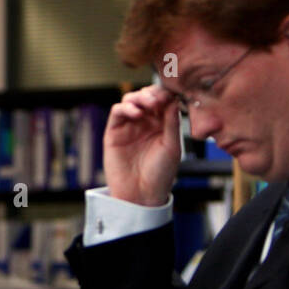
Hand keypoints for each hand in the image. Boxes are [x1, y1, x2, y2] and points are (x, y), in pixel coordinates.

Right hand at [103, 84, 180, 205]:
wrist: (141, 194)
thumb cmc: (160, 174)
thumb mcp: (172, 146)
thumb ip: (172, 122)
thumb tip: (174, 99)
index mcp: (162, 124)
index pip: (163, 101)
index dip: (166, 94)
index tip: (171, 94)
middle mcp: (145, 122)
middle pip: (146, 97)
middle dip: (152, 93)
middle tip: (158, 98)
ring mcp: (129, 125)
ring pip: (131, 100)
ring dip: (139, 98)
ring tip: (148, 104)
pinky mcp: (114, 131)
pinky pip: (117, 112)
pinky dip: (125, 107)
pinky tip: (135, 113)